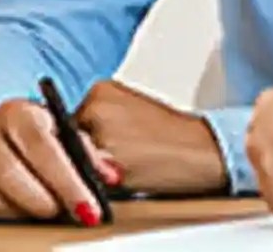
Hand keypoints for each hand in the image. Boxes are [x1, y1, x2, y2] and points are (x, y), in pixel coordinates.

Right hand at [0, 99, 118, 223]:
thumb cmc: (30, 138)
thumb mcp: (61, 135)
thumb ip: (88, 153)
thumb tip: (112, 176)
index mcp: (17, 112)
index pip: (43, 145)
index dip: (68, 180)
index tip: (89, 209)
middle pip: (11, 175)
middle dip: (44, 202)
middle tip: (65, 215)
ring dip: (20, 213)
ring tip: (41, 211)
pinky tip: (14, 211)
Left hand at [76, 80, 226, 195]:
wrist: (204, 150)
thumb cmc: (173, 136)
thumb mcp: (132, 113)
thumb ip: (100, 121)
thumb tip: (70, 144)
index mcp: (101, 90)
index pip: (69, 121)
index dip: (86, 141)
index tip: (111, 147)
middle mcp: (94, 106)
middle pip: (68, 140)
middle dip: (87, 154)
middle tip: (121, 157)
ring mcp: (98, 133)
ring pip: (76, 161)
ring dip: (93, 170)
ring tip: (127, 166)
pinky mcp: (105, 160)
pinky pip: (88, 178)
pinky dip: (101, 183)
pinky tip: (126, 176)